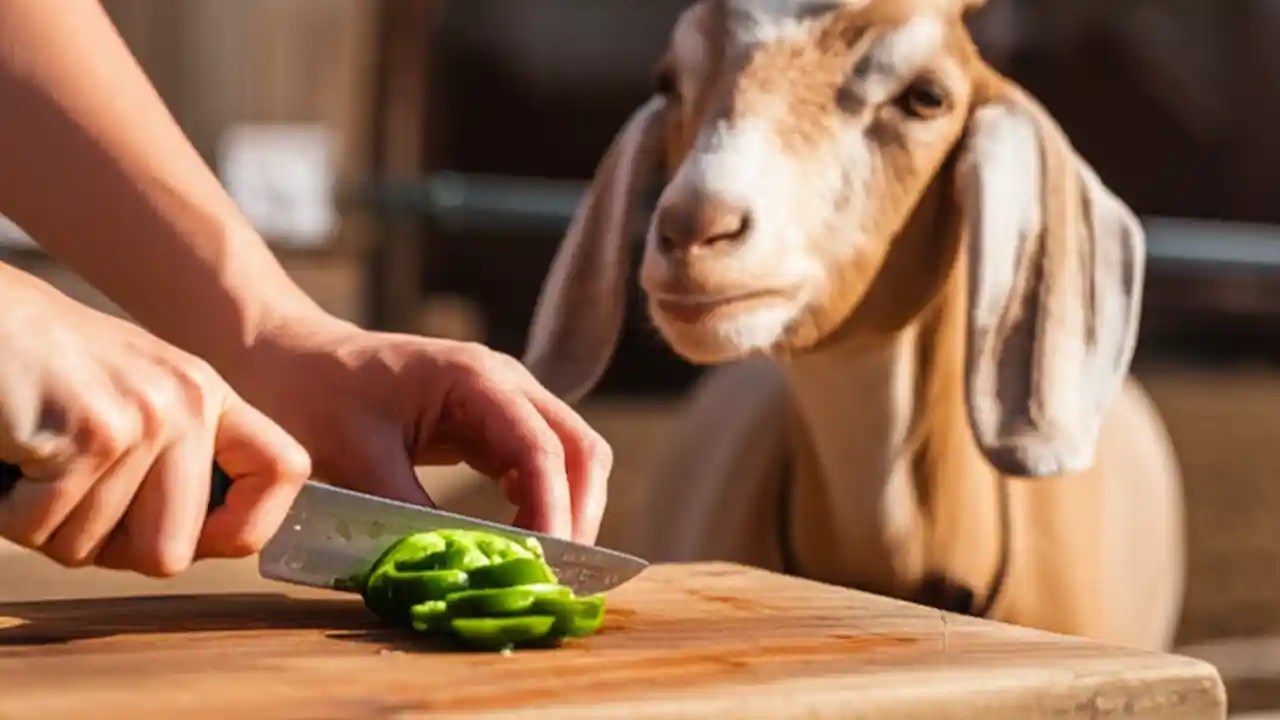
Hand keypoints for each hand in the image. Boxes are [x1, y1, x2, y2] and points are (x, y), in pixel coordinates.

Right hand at [0, 272, 310, 574]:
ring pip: (92, 549)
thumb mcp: (128, 402)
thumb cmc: (35, 371)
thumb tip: (213, 545)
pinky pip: (43, 528)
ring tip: (30, 457)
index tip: (197, 539)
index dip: (248, 528)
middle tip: (63, 493)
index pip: (287, 471)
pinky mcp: (92, 434)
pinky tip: (7, 450)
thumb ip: (175, 464)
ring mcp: (146, 416)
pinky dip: (6, 510)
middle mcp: (188, 401)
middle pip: (171, 554)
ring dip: (41, 523)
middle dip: (102, 547)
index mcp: (207, 396)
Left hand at [224, 317, 612, 543]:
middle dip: (579, 514)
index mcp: (476, 379)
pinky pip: (539, 465)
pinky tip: (521, 542)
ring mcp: (504, 400)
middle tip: (556, 577)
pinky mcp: (491, 423)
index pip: (542, 449)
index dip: (553, 511)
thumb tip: (460, 572)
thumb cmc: (315, 397)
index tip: (545, 567)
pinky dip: (543, 504)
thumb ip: (411, 516)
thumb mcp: (358, 461)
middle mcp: (505, 382)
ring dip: (567, 511)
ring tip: (542, 568)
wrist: (288, 358)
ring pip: (570, 457)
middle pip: (580, 449)